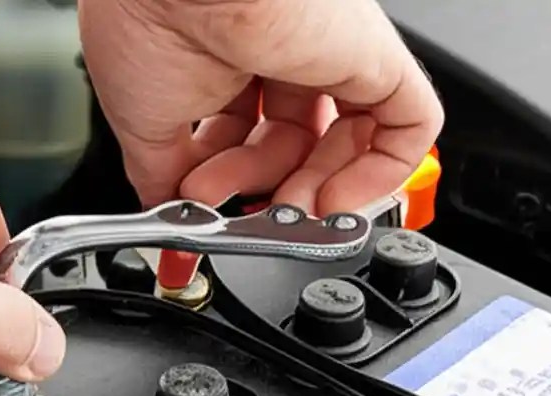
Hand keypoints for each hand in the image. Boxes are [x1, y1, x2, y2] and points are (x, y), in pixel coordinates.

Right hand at [78, 0, 443, 214]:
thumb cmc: (149, 19)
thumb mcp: (144, 123)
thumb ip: (162, 178)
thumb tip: (174, 219)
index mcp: (227, 57)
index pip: (245, 136)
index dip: (230, 182)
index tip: (211, 214)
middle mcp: (282, 51)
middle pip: (294, 145)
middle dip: (266, 191)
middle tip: (244, 216)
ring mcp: (333, 55)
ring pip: (349, 142)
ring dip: (315, 196)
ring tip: (283, 213)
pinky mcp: (376, 59)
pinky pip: (407, 128)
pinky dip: (379, 177)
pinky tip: (335, 203)